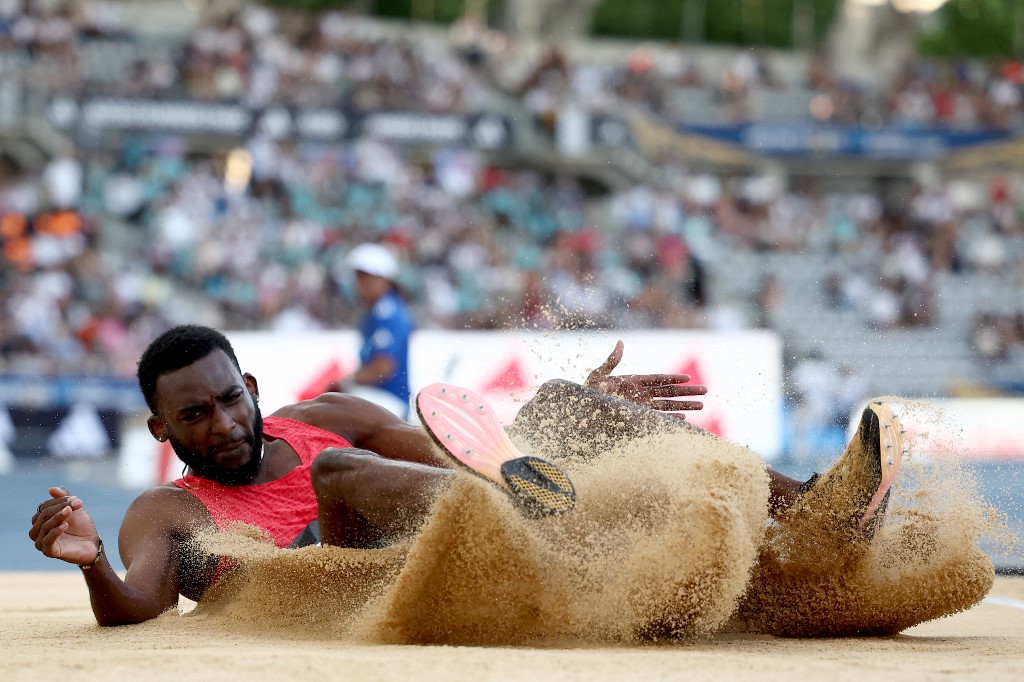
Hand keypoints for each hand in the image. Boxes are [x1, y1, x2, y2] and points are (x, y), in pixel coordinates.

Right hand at [29, 486, 100, 565]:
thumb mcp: (74, 509)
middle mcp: (38, 531)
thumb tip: (51, 489)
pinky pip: (47, 541)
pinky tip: (65, 525)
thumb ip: (64, 498)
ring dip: (57, 517)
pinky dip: (55, 532)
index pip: (44, 507)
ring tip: (69, 511)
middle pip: (42, 516)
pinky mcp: (49, 552)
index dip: (59, 501)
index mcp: (42, 520)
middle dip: (59, 507)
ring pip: (44, 527)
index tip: (75, 499)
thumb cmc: (82, 526)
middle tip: (75, 503)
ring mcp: (42, 542)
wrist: (93, 543)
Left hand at [585, 340, 706, 416]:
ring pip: (667, 406)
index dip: (674, 378)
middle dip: (687, 392)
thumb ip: (611, 361)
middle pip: (669, 392)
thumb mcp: (598, 375)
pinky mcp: (637, 419)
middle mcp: (640, 394)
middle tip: (706, 391)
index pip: (658, 379)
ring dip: (684, 406)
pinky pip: (658, 419)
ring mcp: (640, 407)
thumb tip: (620, 342)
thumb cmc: (587, 393)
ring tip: (702, 406)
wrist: (581, 412)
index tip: (688, 379)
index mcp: (633, 381)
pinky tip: (683, 419)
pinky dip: (670, 419)